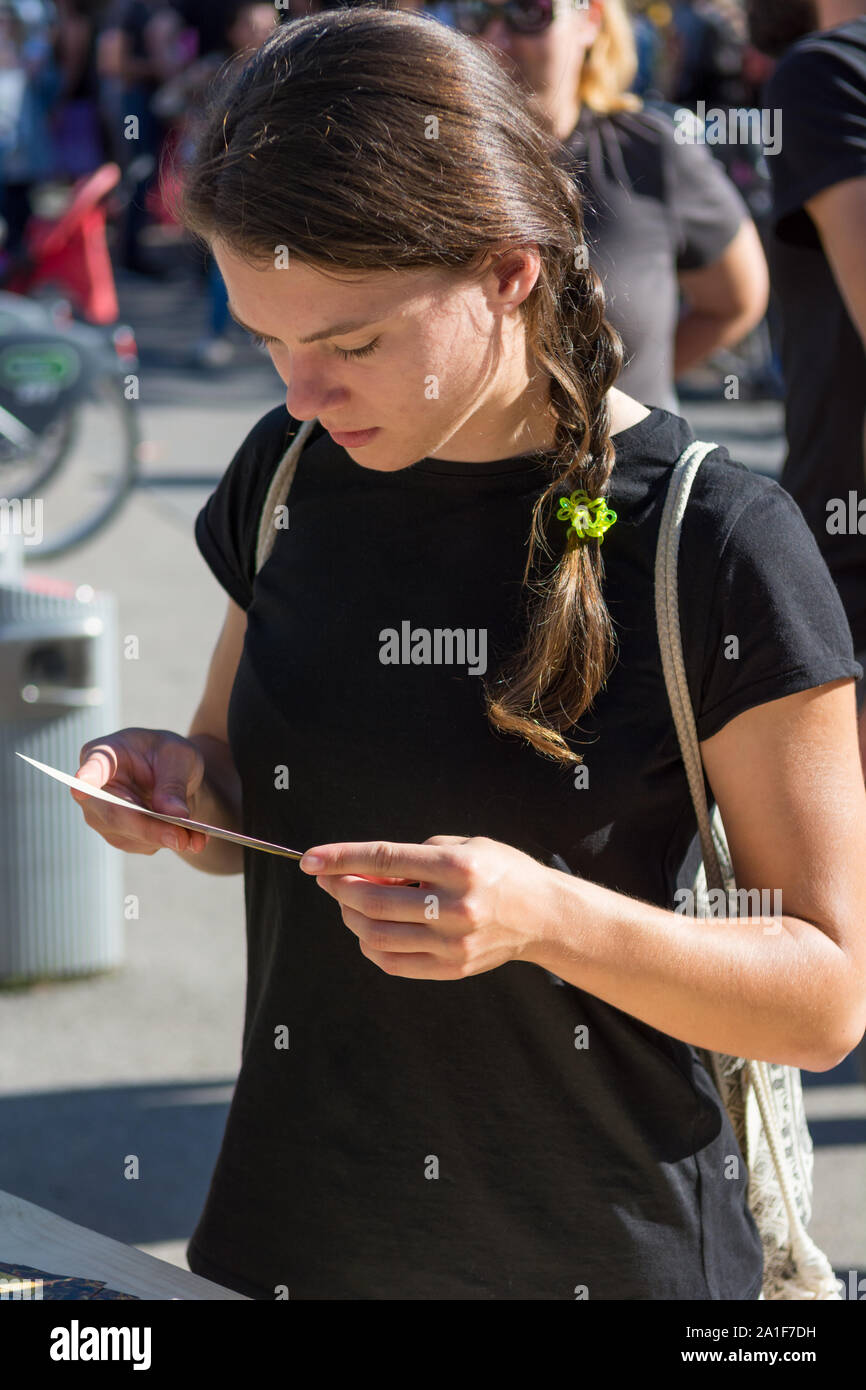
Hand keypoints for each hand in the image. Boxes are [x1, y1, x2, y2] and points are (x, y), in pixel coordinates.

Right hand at [70, 728, 208, 854]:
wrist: (171, 775)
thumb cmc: (168, 756)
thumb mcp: (179, 756)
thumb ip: (174, 782)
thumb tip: (174, 814)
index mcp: (104, 754)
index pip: (93, 767)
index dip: (87, 777)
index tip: (82, 784)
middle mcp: (93, 788)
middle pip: (113, 813)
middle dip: (148, 828)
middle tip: (180, 838)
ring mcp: (102, 816)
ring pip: (129, 835)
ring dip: (165, 838)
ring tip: (197, 836)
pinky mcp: (119, 835)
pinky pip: (143, 844)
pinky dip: (170, 842)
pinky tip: (192, 838)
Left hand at [299, 834, 551, 979]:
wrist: (544, 915)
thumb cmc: (499, 872)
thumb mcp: (461, 847)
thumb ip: (412, 858)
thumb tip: (357, 872)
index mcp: (458, 866)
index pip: (384, 859)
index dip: (341, 858)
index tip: (310, 859)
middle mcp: (455, 906)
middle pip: (374, 901)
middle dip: (340, 888)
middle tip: (329, 879)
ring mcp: (454, 942)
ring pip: (377, 935)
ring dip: (351, 917)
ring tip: (352, 904)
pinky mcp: (452, 968)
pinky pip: (393, 962)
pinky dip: (370, 945)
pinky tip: (370, 929)